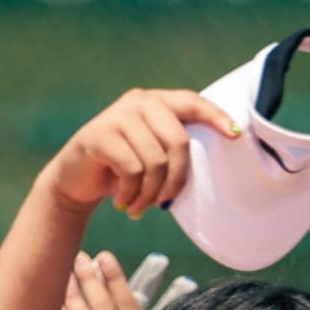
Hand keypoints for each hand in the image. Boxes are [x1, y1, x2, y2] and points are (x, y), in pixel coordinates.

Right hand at [42, 89, 238, 218]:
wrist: (74, 181)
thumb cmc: (123, 171)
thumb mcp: (152, 155)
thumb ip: (174, 147)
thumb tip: (215, 155)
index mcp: (156, 103)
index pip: (191, 102)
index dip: (214, 116)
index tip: (235, 135)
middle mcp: (137, 102)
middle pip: (177, 141)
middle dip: (177, 180)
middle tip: (164, 204)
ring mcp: (116, 116)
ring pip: (155, 161)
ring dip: (150, 194)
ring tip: (140, 207)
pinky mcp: (98, 135)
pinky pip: (131, 170)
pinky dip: (131, 194)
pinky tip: (122, 202)